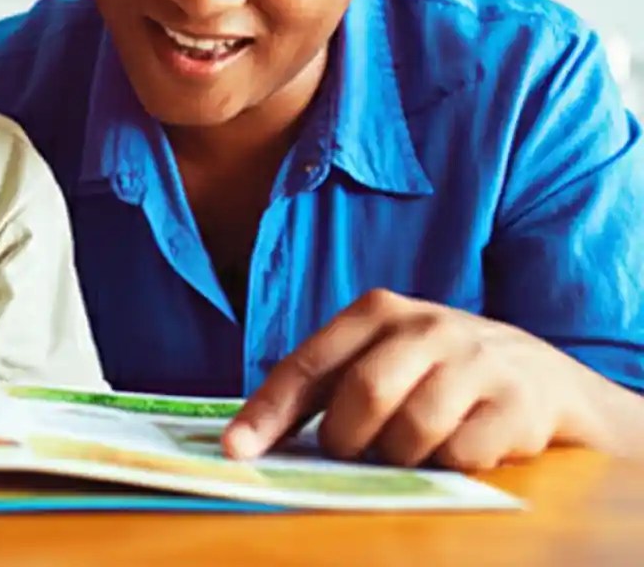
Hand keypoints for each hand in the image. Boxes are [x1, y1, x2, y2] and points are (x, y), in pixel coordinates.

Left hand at [222, 289, 609, 469]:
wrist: (539, 375)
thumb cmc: (434, 370)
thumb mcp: (379, 356)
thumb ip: (324, 387)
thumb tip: (252, 437)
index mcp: (376, 311)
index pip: (308, 366)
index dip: (269, 412)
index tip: (236, 449)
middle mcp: (426, 326)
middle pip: (363, 395)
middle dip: (346, 438)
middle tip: (352, 449)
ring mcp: (476, 361)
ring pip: (411, 431)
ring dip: (398, 455)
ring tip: (408, 445)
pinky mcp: (516, 403)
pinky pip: (460, 454)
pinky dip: (446, 464)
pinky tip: (456, 446)